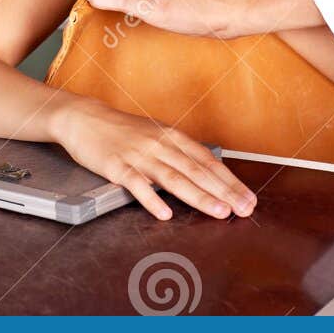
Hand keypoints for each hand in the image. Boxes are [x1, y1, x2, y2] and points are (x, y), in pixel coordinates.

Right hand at [52, 94, 255, 220]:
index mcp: (172, 137)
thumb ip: (178, 154)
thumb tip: (205, 174)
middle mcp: (160, 144)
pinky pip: (137, 184)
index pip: (207, 161)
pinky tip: (164, 214)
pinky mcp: (117, 166)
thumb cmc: (124, 131)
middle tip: (245, 209)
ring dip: (199, 196)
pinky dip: (152, 199)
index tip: (248, 198)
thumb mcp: (156, 136)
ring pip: (174, 178)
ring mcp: (139, 155)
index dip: (229, 181)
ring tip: (219, 212)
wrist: (85, 118)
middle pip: (197, 170)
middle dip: (224, 191)